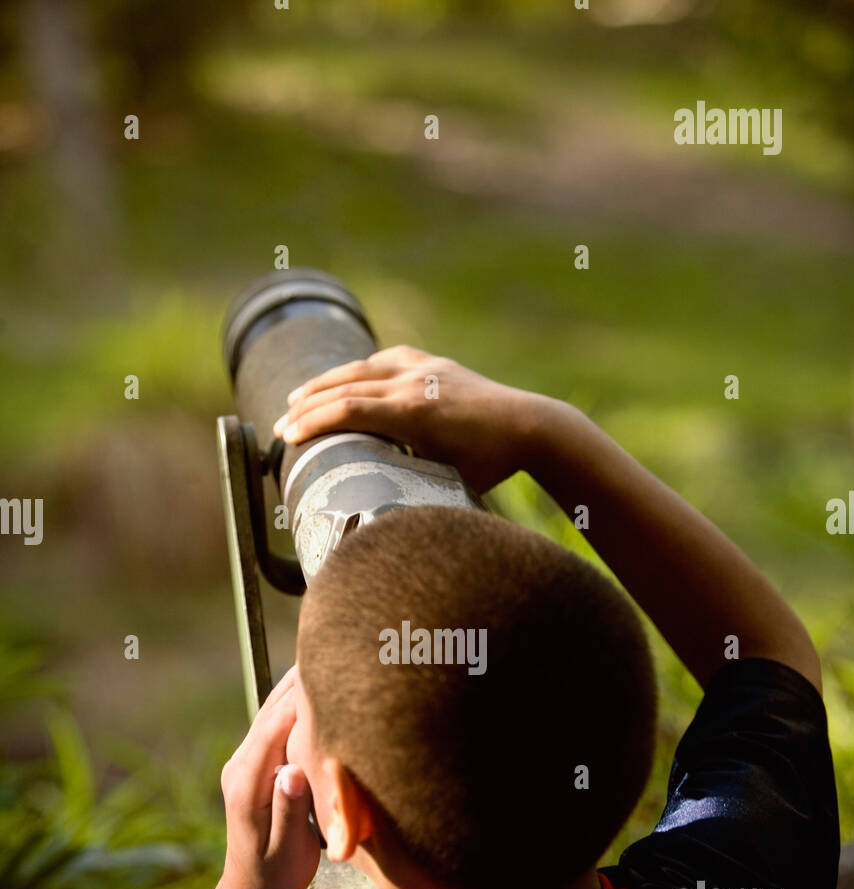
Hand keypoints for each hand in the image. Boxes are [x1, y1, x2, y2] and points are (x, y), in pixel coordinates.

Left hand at [219, 666, 319, 888]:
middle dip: (299, 682)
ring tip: (323, 655)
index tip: (328, 674)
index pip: (275, 728)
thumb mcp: (286, 848)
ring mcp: (245, 763)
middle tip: (330, 648)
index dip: (301, 699)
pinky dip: (293, 703)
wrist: (254, 888)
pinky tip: (313, 687)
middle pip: (271, 712)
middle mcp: (241, 766)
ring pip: (271, 713)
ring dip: (296, 686)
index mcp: (246, 783)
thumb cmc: (276, 871)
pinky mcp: (256, 764)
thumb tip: (292, 772)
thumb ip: (288, 808)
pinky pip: (275, 724)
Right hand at [273, 344, 543, 495]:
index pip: (349, 409)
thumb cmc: (491, 465)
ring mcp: (424, 368)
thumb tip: (374, 518)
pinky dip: (360, 371)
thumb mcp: (447, 483)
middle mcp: (414, 383)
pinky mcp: (433, 363)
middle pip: (346, 386)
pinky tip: (347, 380)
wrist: (531, 425)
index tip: (288, 435)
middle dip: (308, 405)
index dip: (313, 421)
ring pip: (361, 369)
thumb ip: (411, 488)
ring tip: (297, 399)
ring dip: (326, 384)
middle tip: (280, 425)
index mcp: (415, 413)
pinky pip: (386, 361)